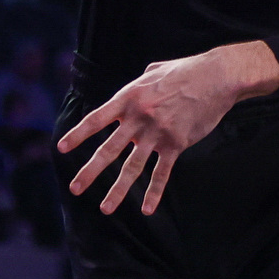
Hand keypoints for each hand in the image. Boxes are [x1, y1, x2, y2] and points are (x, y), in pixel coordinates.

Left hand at [57, 42, 278, 213]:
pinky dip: (154, 192)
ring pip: (133, 167)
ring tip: (105, 208)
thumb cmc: (187, 70)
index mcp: (130, 97)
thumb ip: (139, 83)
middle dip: (90, 172)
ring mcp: (157, 132)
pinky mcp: (177, 143)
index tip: (61, 148)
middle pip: (109, 149)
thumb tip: (136, 85)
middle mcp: (139, 117)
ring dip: (117, 190)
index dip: (78, 135)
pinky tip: (147, 208)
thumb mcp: (155, 70)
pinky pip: (162, 172)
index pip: (97, 119)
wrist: (217, 77)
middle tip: (75, 188)